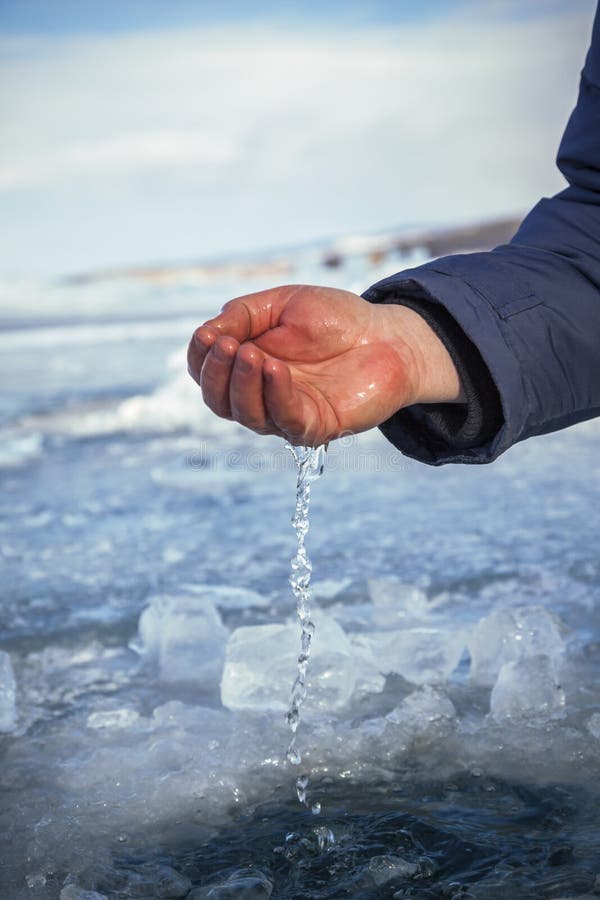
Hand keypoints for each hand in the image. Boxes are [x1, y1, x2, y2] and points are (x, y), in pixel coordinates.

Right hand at [187, 284, 462, 445]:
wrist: (388, 336)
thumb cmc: (337, 320)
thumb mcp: (283, 303)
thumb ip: (243, 315)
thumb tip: (207, 333)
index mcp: (248, 364)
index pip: (206, 372)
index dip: (201, 357)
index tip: (210, 335)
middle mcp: (261, 394)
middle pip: (219, 400)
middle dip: (215, 374)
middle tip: (227, 346)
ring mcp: (286, 413)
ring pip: (246, 414)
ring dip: (241, 384)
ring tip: (249, 353)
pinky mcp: (314, 426)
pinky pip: (285, 419)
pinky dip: (274, 394)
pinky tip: (275, 369)